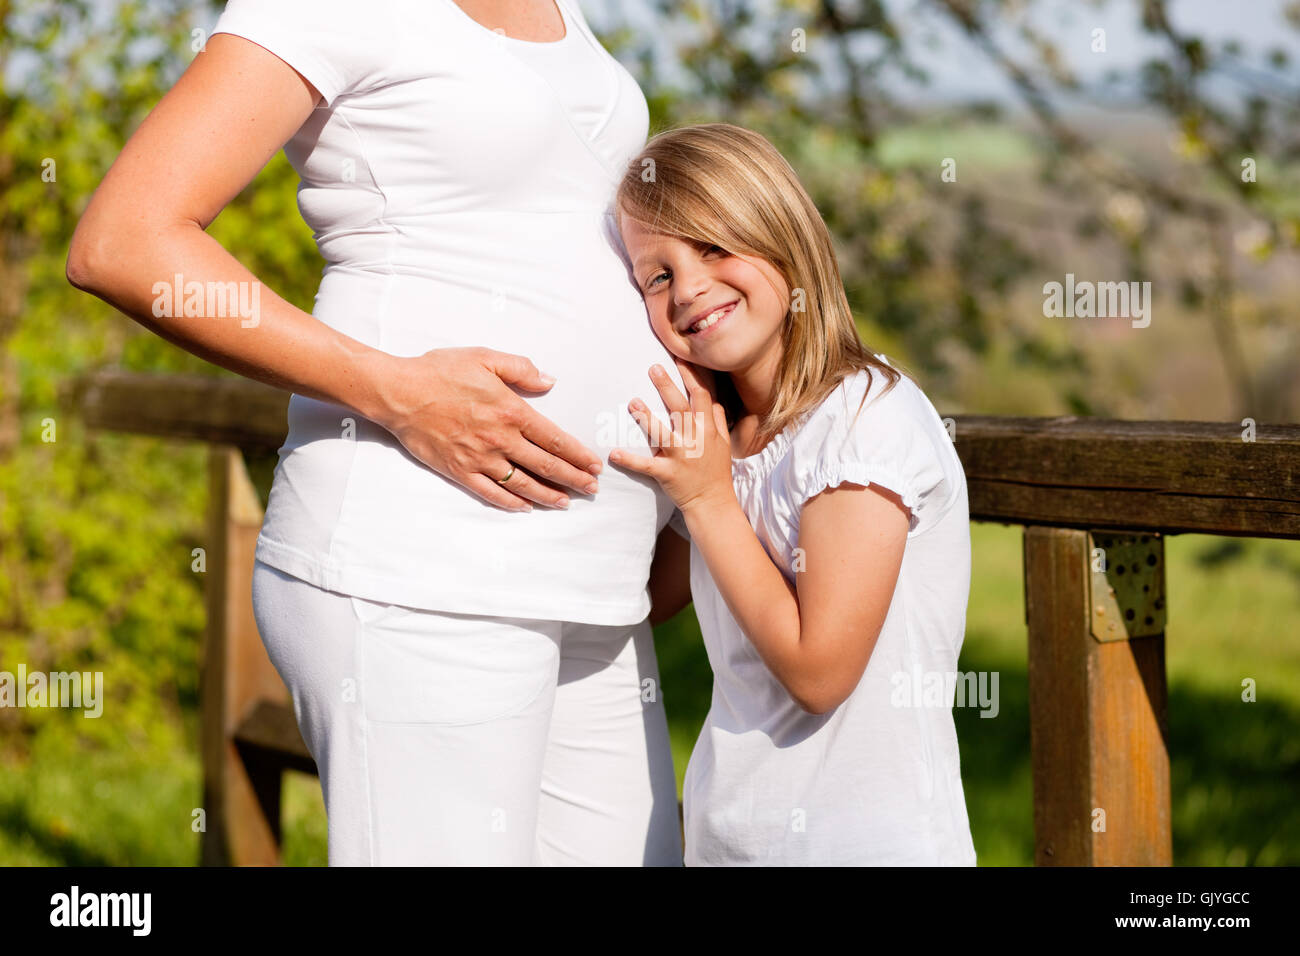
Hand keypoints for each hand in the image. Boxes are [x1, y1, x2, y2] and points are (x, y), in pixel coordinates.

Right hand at [370, 347, 602, 511]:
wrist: (399, 392)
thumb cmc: (440, 371)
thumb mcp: (485, 357)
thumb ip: (521, 369)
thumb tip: (549, 382)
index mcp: (511, 411)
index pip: (555, 440)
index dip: (578, 455)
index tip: (594, 465)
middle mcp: (500, 439)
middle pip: (546, 466)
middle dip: (573, 479)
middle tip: (592, 489)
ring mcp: (480, 459)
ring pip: (523, 484)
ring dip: (549, 495)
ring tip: (566, 502)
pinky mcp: (459, 471)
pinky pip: (491, 493)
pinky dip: (511, 502)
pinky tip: (526, 506)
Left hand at [610, 360, 735, 513]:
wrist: (714, 503)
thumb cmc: (717, 472)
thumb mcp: (724, 444)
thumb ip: (717, 421)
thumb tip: (713, 401)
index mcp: (708, 430)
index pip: (701, 397)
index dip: (691, 377)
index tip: (680, 359)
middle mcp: (695, 440)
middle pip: (680, 408)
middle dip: (667, 386)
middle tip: (653, 367)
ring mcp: (681, 457)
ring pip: (662, 433)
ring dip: (646, 418)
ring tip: (632, 402)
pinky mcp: (668, 473)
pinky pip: (646, 466)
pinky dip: (630, 460)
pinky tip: (614, 453)